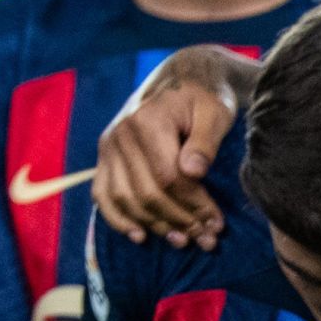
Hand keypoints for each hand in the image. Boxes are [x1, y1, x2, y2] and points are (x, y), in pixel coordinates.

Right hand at [93, 55, 238, 249]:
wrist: (181, 79)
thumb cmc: (204, 98)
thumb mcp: (215, 112)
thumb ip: (205, 141)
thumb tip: (193, 172)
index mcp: (147, 121)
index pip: (168, 177)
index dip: (194, 205)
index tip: (217, 223)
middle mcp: (120, 135)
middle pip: (146, 193)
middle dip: (179, 221)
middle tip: (207, 238)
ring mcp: (108, 147)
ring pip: (124, 199)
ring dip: (154, 226)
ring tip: (183, 241)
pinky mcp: (104, 157)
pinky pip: (102, 195)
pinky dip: (117, 219)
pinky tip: (140, 235)